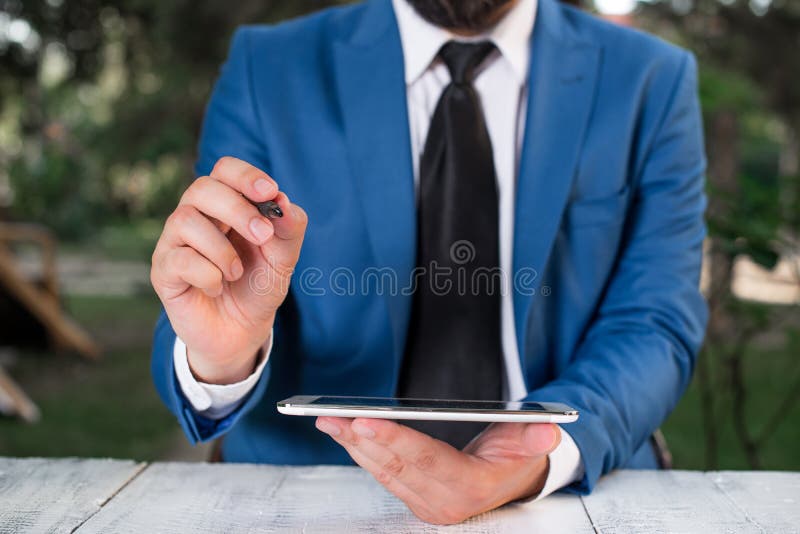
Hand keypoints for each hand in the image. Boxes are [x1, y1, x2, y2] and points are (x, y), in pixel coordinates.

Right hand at [151, 156, 307, 383]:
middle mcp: (195, 216)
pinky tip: (217, 288)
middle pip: (202, 188)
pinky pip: (180, 259)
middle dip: (237, 209)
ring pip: (185, 220)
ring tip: (236, 272)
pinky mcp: (163, 272)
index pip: (224, 169)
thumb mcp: (284, 258)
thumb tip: (283, 201)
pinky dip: (208, 275)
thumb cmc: (258, 286)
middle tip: (263, 236)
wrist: (242, 332)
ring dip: (222, 249)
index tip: (269, 192)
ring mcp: (174, 242)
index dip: (245, 175)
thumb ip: (288, 230)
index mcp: (225, 204)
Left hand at [315, 417, 559, 524]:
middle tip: (332, 417)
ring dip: (353, 445)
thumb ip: (537, 437)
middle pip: (396, 466)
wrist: (514, 481)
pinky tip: (345, 433)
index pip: (426, 460)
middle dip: (361, 440)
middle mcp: (444, 501)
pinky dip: (361, 452)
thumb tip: (547, 430)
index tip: (364, 421)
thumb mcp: (533, 443)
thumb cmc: (518, 456)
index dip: (395, 440)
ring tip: (329, 420)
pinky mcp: (414, 497)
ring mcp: (426, 503)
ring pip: (382, 471)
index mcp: (472, 486)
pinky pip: (383, 474)